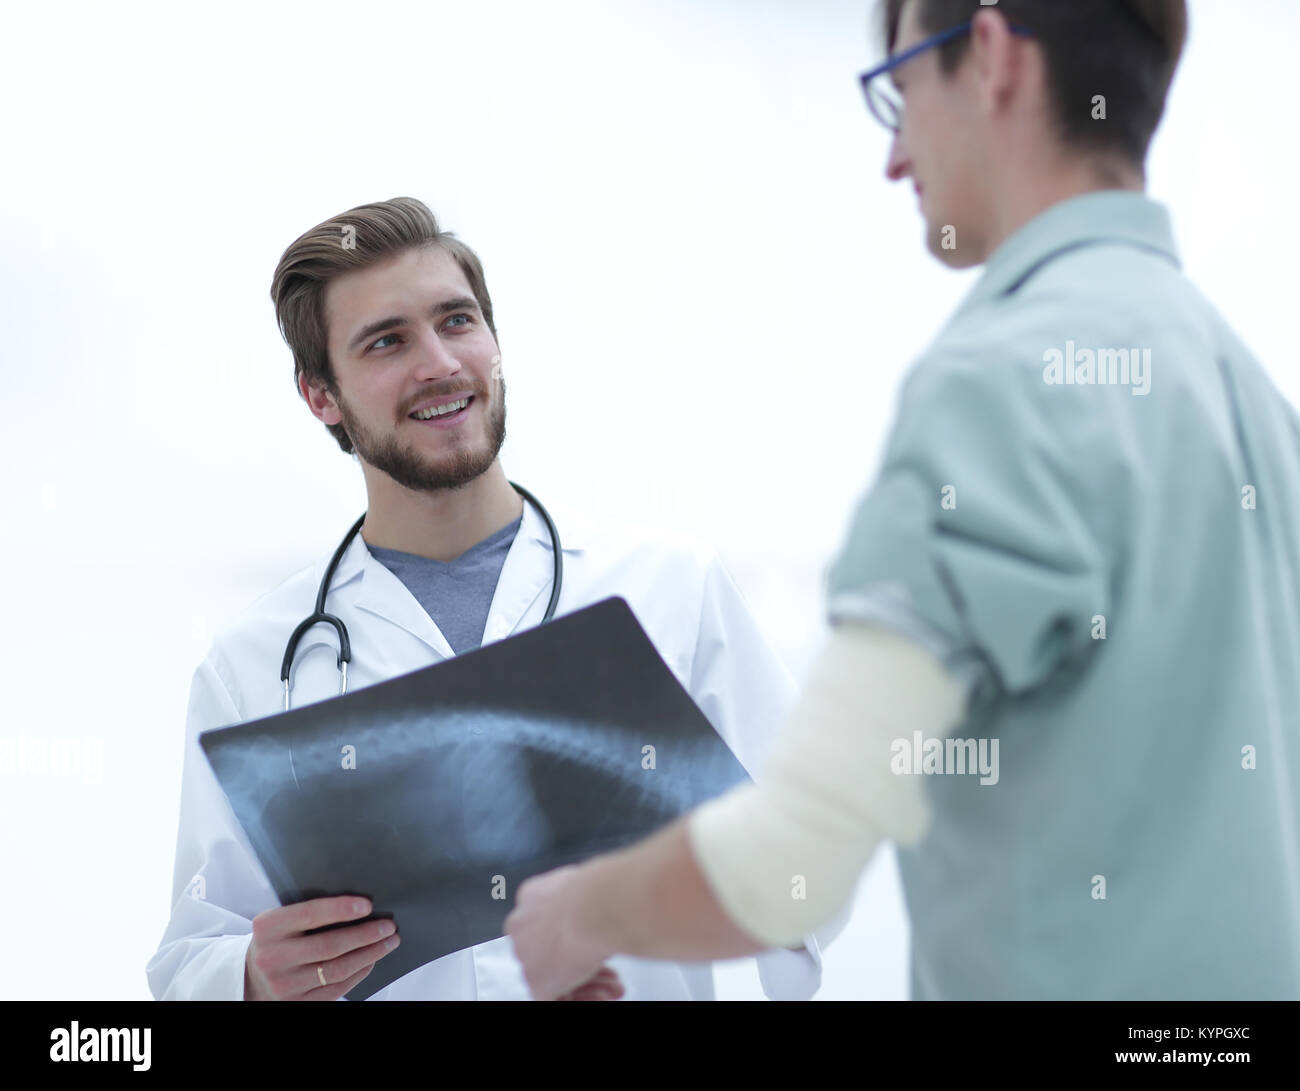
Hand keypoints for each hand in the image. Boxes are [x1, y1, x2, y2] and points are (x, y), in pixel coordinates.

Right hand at [245, 896, 399, 1000]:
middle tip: (389, 926)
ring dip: (369, 954)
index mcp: (267, 928)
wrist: (251, 977)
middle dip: (366, 935)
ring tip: (388, 942)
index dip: (341, 909)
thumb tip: (358, 905)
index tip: (368, 905)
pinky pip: (336, 988)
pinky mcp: (297, 1003)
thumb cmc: (276, 940)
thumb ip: (308, 912)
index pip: (309, 914)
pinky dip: (359, 973)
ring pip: (337, 970)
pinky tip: (371, 961)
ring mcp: (284, 985)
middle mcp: (272, 957)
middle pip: (329, 945)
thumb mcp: (280, 920)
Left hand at [505, 864, 618, 999]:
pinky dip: (582, 997)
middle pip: (549, 951)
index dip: (574, 935)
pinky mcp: (536, 981)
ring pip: (554, 975)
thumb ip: (581, 901)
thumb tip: (597, 910)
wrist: (594, 905)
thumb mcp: (587, 884)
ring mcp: (526, 954)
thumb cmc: (597, 890)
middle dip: (581, 962)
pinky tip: (603, 995)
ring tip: (613, 986)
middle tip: (608, 970)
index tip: (593, 938)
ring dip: (588, 983)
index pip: (547, 923)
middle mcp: (521, 925)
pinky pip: (557, 997)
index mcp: (531, 896)